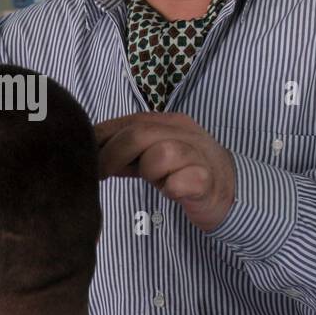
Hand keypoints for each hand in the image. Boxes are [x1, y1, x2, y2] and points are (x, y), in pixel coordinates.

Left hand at [95, 112, 236, 232]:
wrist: (233, 193)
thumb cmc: (186, 172)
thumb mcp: (154, 156)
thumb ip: (127, 151)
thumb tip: (89, 152)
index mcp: (169, 123)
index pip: (128, 121)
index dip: (101, 137)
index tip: (83, 154)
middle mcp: (184, 133)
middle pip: (139, 134)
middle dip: (112, 156)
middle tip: (102, 175)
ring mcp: (199, 155)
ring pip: (161, 154)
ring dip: (149, 171)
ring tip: (158, 182)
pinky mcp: (207, 181)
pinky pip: (181, 182)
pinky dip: (172, 189)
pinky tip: (174, 192)